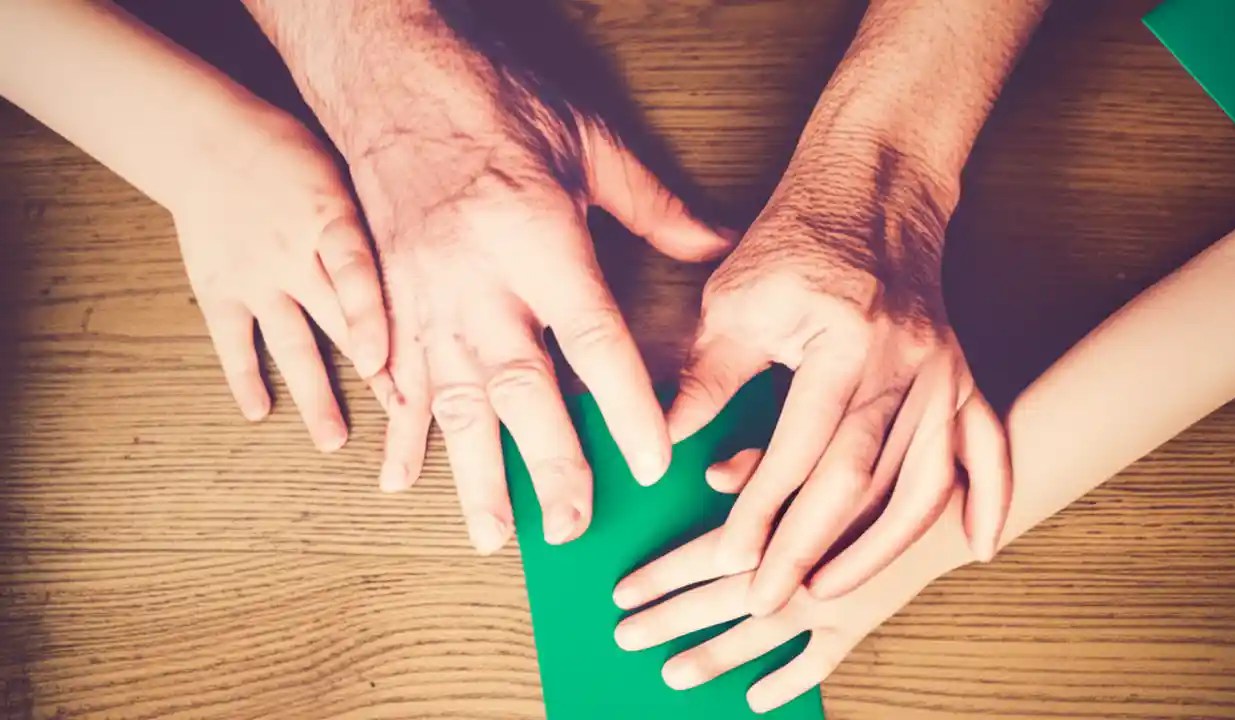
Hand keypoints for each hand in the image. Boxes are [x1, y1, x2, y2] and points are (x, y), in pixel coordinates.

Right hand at [174, 111, 389, 450]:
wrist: (205, 138)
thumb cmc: (295, 157)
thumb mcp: (349, 176)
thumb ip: (385, 226)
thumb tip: (450, 270)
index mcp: (333, 220)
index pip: (357, 274)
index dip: (374, 320)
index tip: (390, 361)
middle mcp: (293, 254)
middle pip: (338, 324)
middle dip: (373, 376)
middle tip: (402, 422)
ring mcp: (254, 277)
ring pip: (289, 345)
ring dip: (313, 395)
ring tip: (332, 441)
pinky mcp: (218, 290)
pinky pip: (234, 342)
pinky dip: (245, 378)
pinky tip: (260, 412)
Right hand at [342, 42, 731, 553]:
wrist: (390, 73)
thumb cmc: (492, 101)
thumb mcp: (588, 142)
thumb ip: (656, 206)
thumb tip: (718, 243)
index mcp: (537, 241)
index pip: (592, 342)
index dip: (623, 407)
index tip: (651, 459)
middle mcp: (477, 279)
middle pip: (520, 389)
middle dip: (546, 465)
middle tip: (569, 526)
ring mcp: (422, 294)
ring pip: (449, 401)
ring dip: (471, 474)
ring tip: (492, 534)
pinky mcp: (384, 296)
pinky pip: (390, 376)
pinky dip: (397, 432)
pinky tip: (400, 480)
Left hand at [612, 462, 973, 713]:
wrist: (967, 484)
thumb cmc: (886, 447)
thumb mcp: (824, 439)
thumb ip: (763, 463)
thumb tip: (708, 476)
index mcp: (790, 514)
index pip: (710, 552)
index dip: (661, 574)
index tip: (620, 592)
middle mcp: (809, 565)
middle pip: (724, 599)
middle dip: (669, 619)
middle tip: (623, 637)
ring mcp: (838, 599)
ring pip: (764, 637)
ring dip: (713, 656)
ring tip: (670, 673)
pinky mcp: (867, 618)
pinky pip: (823, 661)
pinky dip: (789, 681)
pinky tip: (756, 699)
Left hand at [667, 135, 1009, 613]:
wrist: (871, 186)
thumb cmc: (793, 239)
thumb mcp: (736, 299)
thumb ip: (707, 375)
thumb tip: (664, 443)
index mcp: (846, 339)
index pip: (800, 447)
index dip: (762, 510)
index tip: (731, 560)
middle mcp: (905, 362)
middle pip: (862, 479)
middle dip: (811, 548)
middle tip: (770, 602)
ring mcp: (943, 370)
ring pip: (925, 478)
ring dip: (882, 547)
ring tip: (836, 590)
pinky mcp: (961, 372)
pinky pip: (988, 444)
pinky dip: (990, 497)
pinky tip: (977, 547)